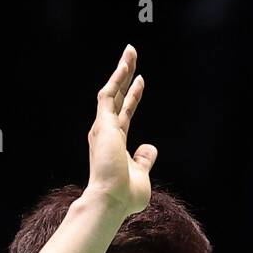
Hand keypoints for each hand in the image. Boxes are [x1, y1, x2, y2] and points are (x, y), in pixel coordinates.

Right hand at [86, 45, 157, 216]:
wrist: (111, 201)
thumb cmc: (124, 196)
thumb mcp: (142, 175)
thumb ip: (144, 159)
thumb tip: (150, 146)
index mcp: (114, 143)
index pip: (124, 114)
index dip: (132, 97)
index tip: (140, 81)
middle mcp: (106, 133)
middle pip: (117, 97)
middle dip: (124, 75)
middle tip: (131, 55)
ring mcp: (103, 128)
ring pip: (112, 91)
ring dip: (121, 71)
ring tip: (130, 51)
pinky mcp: (103, 124)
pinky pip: (109, 94)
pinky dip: (117, 78)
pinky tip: (126, 64)